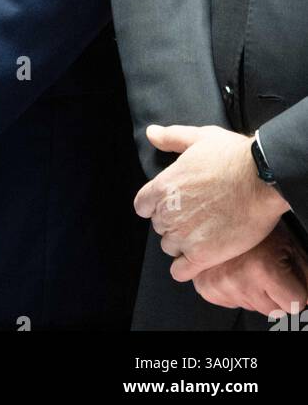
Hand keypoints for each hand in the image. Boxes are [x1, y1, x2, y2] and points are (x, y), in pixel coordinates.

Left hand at [135, 125, 288, 279]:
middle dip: (173, 221)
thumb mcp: (198, 138)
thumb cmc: (232, 156)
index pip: (142, 205)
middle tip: (195, 215)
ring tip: (202, 233)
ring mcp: (184, 236)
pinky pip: (180, 271)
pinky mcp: (202, 255)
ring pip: (169, 247)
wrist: (261, 180)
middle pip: (159, 226)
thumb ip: (172, 138)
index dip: (155, 205)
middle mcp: (168, 213)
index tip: (171, 204)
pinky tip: (198, 258)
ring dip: (182, 243)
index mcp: (163, 186)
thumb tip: (151, 133)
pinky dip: (185, 268)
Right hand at [191, 223, 307, 316]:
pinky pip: (232, 303)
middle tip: (265, 266)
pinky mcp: (205, 288)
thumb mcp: (291, 246)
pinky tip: (235, 269)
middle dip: (274, 293)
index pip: (295, 304)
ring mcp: (219, 285)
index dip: (295, 290)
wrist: (223, 208)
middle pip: (274, 310)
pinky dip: (235, 290)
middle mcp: (238, 280)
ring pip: (253, 307)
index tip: (286, 275)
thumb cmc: (258, 224)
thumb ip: (306, 278)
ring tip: (248, 265)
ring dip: (254, 291)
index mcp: (262, 269)